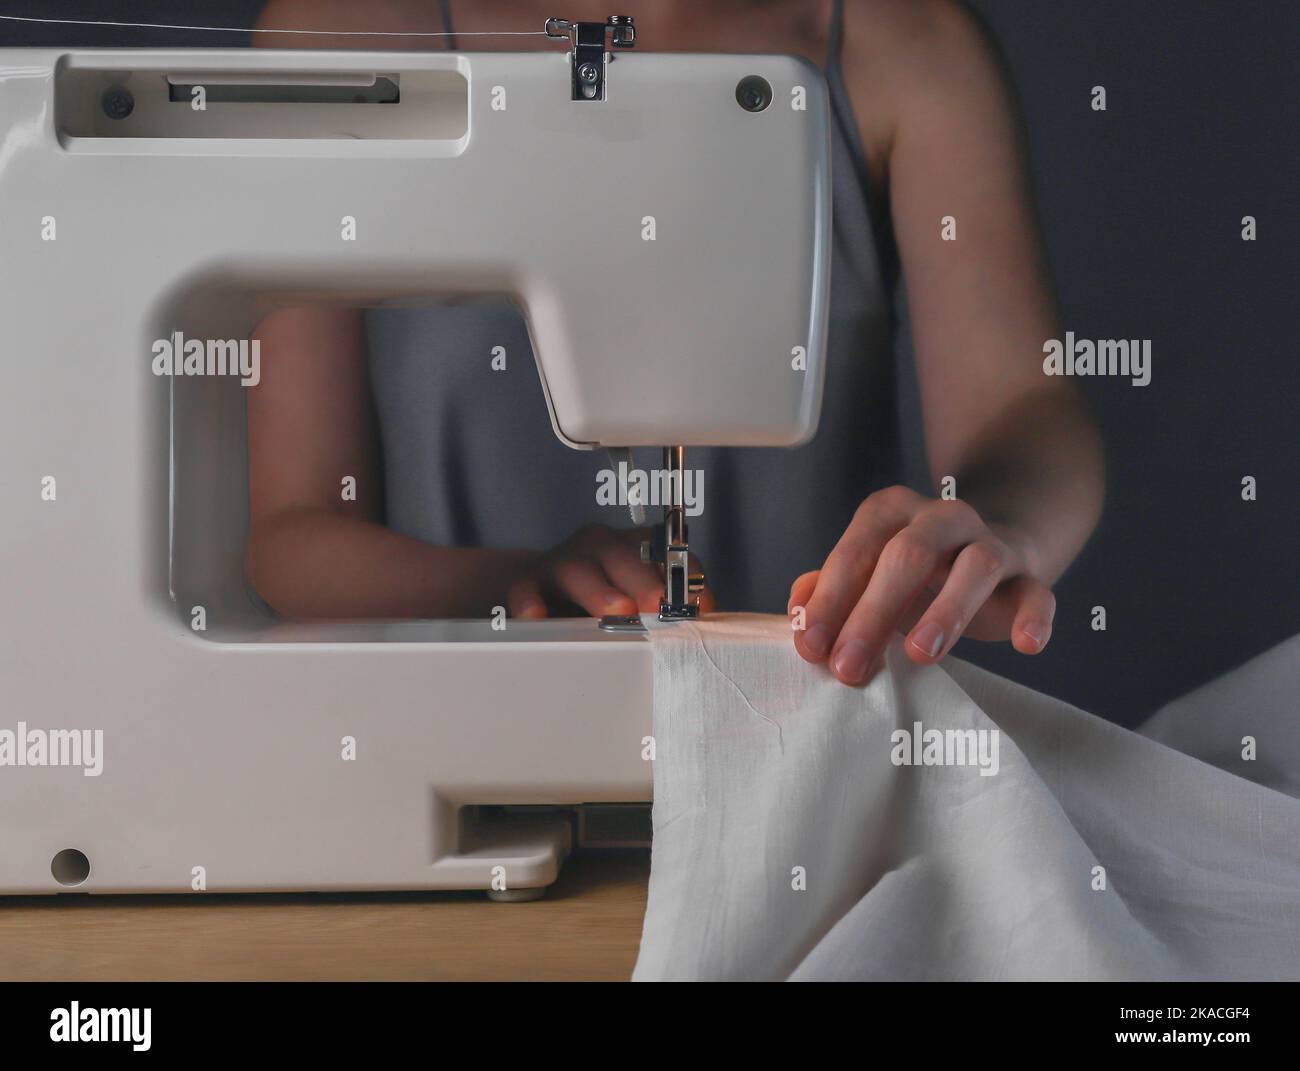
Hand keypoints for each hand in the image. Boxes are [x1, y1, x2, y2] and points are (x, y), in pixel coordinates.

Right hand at [506, 523, 714, 618]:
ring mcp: (562, 562)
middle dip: (643, 581)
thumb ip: (671, 609)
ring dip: (600, 591)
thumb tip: (705, 622)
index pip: (669, 554)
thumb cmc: (601, 600)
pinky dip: (532, 602)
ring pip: (578, 569)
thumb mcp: (639, 601)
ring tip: (617, 612)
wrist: (541, 593)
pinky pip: (526, 589)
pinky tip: (539, 617)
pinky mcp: (528, 583)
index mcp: (635, 548)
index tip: (700, 605)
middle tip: (658, 604)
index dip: (685, 577)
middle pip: (621, 555)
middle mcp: (599, 547)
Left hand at [788, 486, 1055, 684]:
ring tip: (919, 656)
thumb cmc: (910, 575)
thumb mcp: (866, 576)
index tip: (811, 648)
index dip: (830, 601)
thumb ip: (828, 590)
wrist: (988, 554)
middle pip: (908, 555)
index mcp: (889, 512)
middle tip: (849, 667)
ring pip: (977, 565)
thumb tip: (797, 613)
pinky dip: (1034, 616)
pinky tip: (1025, 645)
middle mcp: (941, 517)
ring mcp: (989, 541)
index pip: (855, 552)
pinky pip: (1038, 591)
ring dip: (947, 611)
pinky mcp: (1029, 574)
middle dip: (873, 613)